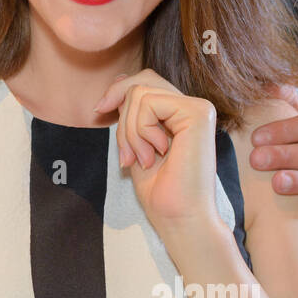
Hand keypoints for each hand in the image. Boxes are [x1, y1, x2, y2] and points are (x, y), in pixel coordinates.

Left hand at [94, 69, 220, 236]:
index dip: (118, 93)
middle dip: (122, 117)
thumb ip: (132, 112)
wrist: (178, 218)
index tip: (100, 113)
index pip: (143, 82)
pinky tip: (156, 153)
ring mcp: (198, 108)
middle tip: (128, 155)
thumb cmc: (160, 190)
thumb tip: (119, 79)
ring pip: (140, 92)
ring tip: (144, 159)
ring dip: (131, 131)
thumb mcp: (136, 143)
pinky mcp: (198, 113)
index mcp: (179, 113)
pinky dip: (141, 130)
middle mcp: (192, 107)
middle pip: (141, 82)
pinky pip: (149, 102)